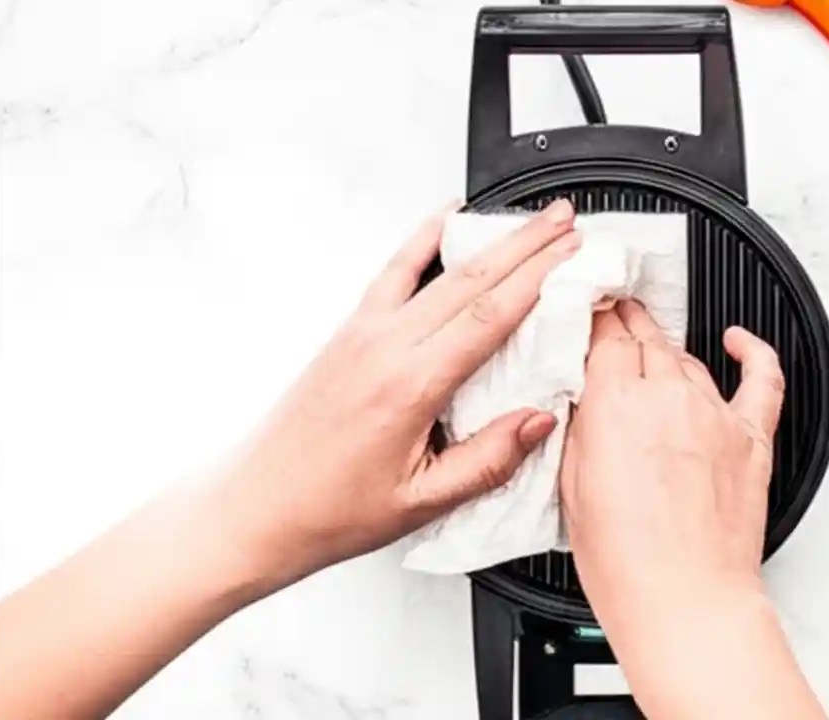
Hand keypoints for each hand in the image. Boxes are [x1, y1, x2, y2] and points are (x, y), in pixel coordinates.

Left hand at [217, 198, 580, 587]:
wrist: (257, 506)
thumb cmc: (328, 508)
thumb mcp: (424, 502)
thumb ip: (489, 459)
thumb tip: (539, 420)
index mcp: (409, 386)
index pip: (490, 315)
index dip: (538, 277)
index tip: (571, 253)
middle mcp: (384, 347)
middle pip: (471, 278)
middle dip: (525, 243)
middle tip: (564, 220)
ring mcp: (363, 333)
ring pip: (436, 268)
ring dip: (487, 238)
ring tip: (525, 218)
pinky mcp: (349, 332)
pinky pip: (394, 272)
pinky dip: (422, 239)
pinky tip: (443, 220)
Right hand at [559, 302, 824, 718]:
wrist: (684, 600)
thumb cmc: (626, 562)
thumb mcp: (571, 485)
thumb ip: (580, 430)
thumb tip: (586, 404)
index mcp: (617, 403)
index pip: (605, 335)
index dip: (596, 318)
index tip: (590, 310)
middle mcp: (669, 398)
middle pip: (646, 338)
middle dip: (626, 322)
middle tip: (614, 315)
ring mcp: (714, 415)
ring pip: (688, 359)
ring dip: (666, 349)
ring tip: (652, 346)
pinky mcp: (750, 437)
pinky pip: (762, 379)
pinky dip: (754, 351)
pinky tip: (740, 341)